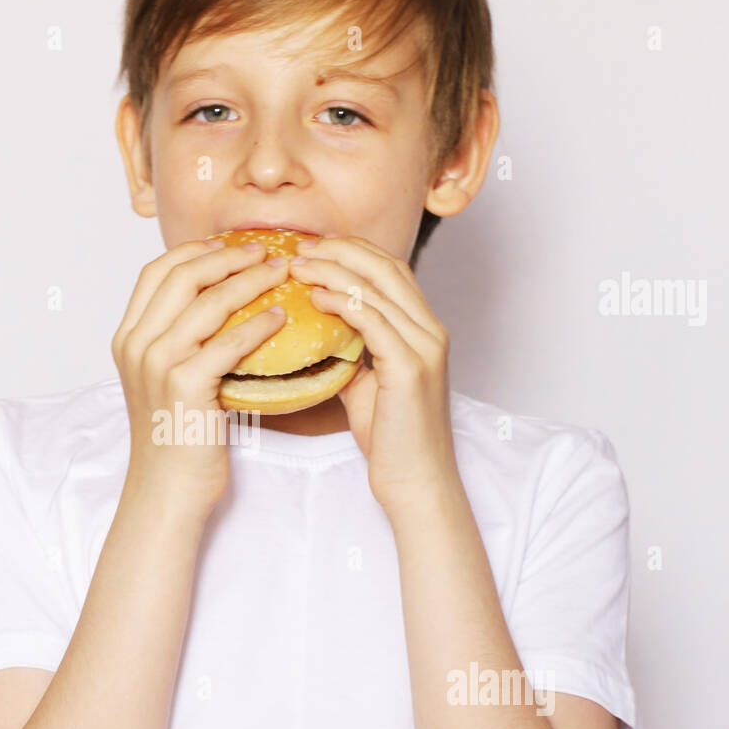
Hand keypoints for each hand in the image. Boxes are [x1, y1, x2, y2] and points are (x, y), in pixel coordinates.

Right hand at [111, 237, 288, 511]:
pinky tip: (281, 317)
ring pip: (206, 302)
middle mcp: (136, 344)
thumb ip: (181, 341)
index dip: (195, 250)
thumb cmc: (177, 438)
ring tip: (281, 273)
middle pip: (181, 275)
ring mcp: (157, 364)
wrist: (167, 489)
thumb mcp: (168, 380)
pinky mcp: (184, 385)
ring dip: (249, 281)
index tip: (231, 244)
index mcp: (128, 337)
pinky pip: (227, 342)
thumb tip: (220, 306)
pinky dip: (257, 324)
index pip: (156, 271)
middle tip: (265, 250)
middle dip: (226, 255)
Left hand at [288, 236, 460, 506]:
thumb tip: (316, 333)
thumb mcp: (366, 385)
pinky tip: (315, 299)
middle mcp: (430, 330)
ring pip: (378, 288)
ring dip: (334, 270)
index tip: (313, 247)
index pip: (390, 270)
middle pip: (386, 267)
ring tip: (298, 266)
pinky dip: (343, 303)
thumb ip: (350, 353)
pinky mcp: (411, 368)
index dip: (352, 251)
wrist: (416, 482)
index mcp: (423, 329)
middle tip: (301, 246)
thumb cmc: (392, 439)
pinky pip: (374, 321)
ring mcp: (424, 347)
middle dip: (341, 249)